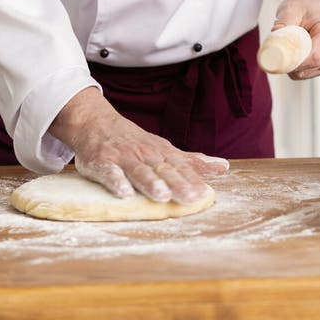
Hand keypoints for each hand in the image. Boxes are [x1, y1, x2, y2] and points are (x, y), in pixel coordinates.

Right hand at [48, 87, 228, 203]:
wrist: (95, 121)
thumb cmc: (133, 141)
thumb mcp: (163, 147)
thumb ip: (191, 161)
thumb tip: (224, 167)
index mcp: (161, 152)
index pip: (180, 167)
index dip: (193, 179)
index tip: (207, 193)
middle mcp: (144, 153)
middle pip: (163, 170)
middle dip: (178, 184)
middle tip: (192, 198)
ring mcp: (123, 157)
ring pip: (139, 171)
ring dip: (151, 182)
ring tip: (163, 196)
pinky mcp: (102, 162)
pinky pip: (110, 173)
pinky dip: (116, 182)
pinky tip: (124, 193)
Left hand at [273, 0, 319, 79]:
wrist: (312, 6)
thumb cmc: (303, 6)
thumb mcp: (292, 8)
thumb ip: (284, 22)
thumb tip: (274, 37)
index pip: (315, 56)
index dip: (296, 62)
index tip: (277, 59)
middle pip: (309, 67)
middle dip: (289, 64)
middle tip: (274, 50)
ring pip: (304, 74)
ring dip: (290, 65)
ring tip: (285, 46)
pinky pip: (303, 74)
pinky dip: (293, 67)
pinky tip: (290, 52)